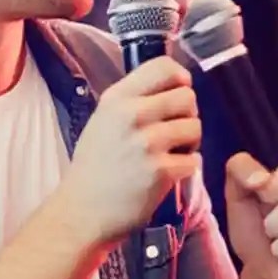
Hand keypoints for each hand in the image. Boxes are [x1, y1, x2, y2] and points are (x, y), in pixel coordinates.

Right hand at [58, 57, 202, 244]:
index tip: (178, 93)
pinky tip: (167, 174)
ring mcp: (147, 143)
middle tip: (173, 133)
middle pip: (188, 97)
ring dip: (189, 143)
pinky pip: (194, 160)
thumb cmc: (95, 166)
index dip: (180, 79)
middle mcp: (132, 115)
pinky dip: (186, 168)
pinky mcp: (160, 171)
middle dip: (187, 115)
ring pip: (195, 127)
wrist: (81, 211)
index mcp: (117, 98)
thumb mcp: (104, 120)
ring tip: (169, 154)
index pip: (164, 67)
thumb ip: (133, 99)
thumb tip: (174, 82)